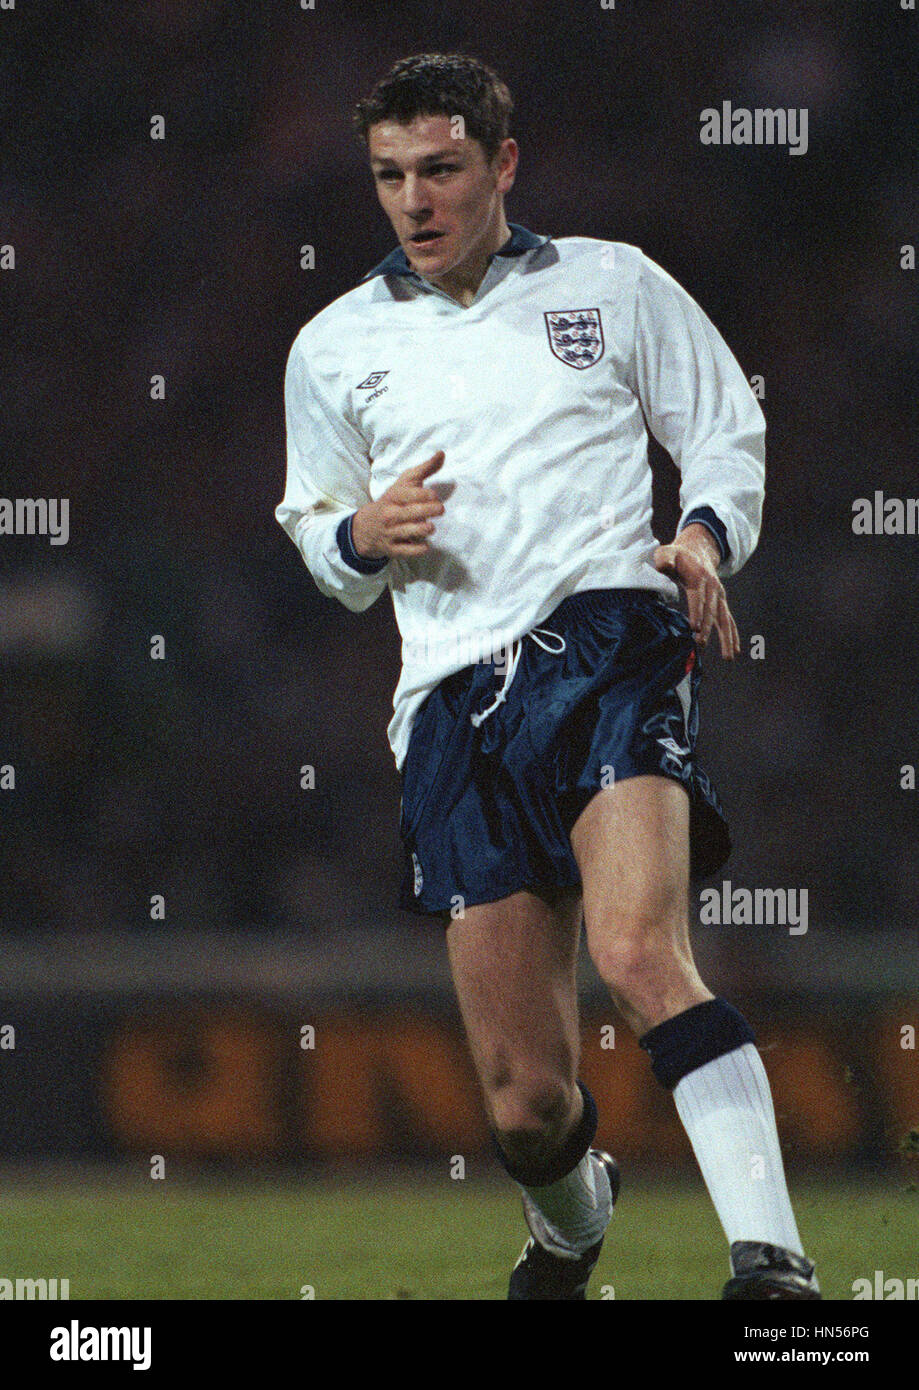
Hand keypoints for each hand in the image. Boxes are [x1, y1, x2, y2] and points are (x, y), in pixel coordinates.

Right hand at [351, 451, 445, 559]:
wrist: (366, 527)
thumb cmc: (392, 502)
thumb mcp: (404, 483)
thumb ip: (424, 469)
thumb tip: (442, 453)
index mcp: (394, 496)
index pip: (410, 494)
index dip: (425, 495)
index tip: (434, 496)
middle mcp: (391, 514)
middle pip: (411, 512)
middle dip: (428, 510)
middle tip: (440, 509)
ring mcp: (391, 532)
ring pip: (408, 531)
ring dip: (422, 529)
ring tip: (430, 527)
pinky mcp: (392, 548)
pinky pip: (405, 551)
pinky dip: (417, 549)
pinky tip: (425, 545)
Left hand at [653, 523, 739, 657]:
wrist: (697, 550)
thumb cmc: (677, 555)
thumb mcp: (668, 553)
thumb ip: (665, 559)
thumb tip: (664, 566)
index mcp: (698, 577)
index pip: (697, 597)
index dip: (697, 612)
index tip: (694, 628)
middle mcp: (713, 587)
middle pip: (710, 611)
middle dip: (706, 628)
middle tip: (700, 644)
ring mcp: (719, 596)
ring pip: (724, 618)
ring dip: (726, 638)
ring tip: (728, 657)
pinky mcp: (721, 602)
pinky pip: (728, 620)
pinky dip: (732, 635)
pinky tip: (734, 651)